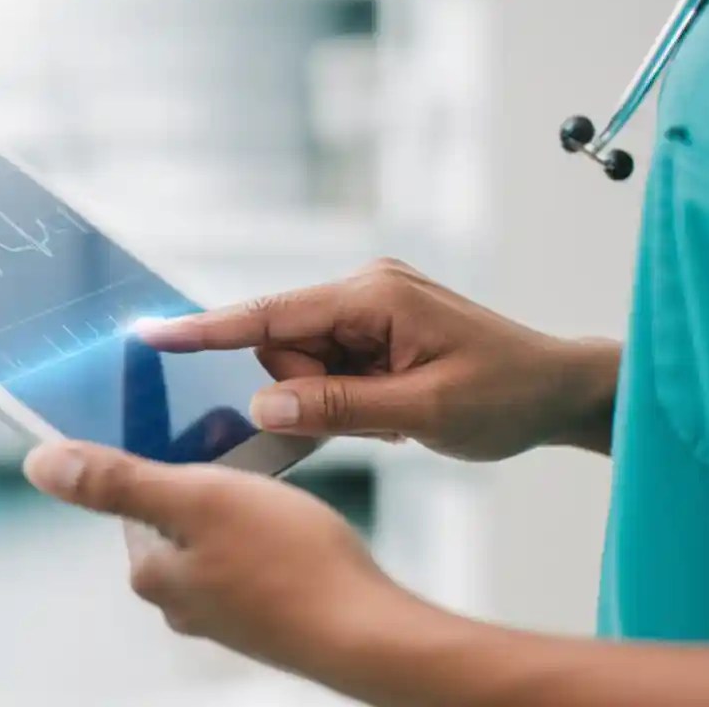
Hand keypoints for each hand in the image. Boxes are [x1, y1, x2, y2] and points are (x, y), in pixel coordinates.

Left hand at [23, 440, 413, 672]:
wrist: (366, 631)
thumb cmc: (290, 563)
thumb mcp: (198, 497)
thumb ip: (118, 480)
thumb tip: (40, 464)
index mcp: (153, 571)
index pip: (132, 497)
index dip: (167, 458)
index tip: (203, 441)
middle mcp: (180, 600)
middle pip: (176, 515)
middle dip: (210, 478)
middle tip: (247, 462)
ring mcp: (224, 613)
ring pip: (217, 536)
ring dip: (242, 504)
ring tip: (278, 494)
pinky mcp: (264, 616)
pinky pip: (251, 558)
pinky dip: (268, 535)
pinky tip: (297, 529)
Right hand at [138, 259, 618, 460]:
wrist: (558, 390)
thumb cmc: (506, 395)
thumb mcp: (425, 413)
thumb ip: (340, 408)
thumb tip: (264, 405)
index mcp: (374, 296)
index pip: (271, 313)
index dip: (207, 329)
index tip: (151, 334)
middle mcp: (366, 290)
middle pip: (284, 344)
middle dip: (306, 391)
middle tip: (372, 419)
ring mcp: (371, 308)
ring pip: (304, 361)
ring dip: (332, 399)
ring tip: (393, 415)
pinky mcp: (377, 329)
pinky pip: (330, 367)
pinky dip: (346, 396)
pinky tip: (392, 409)